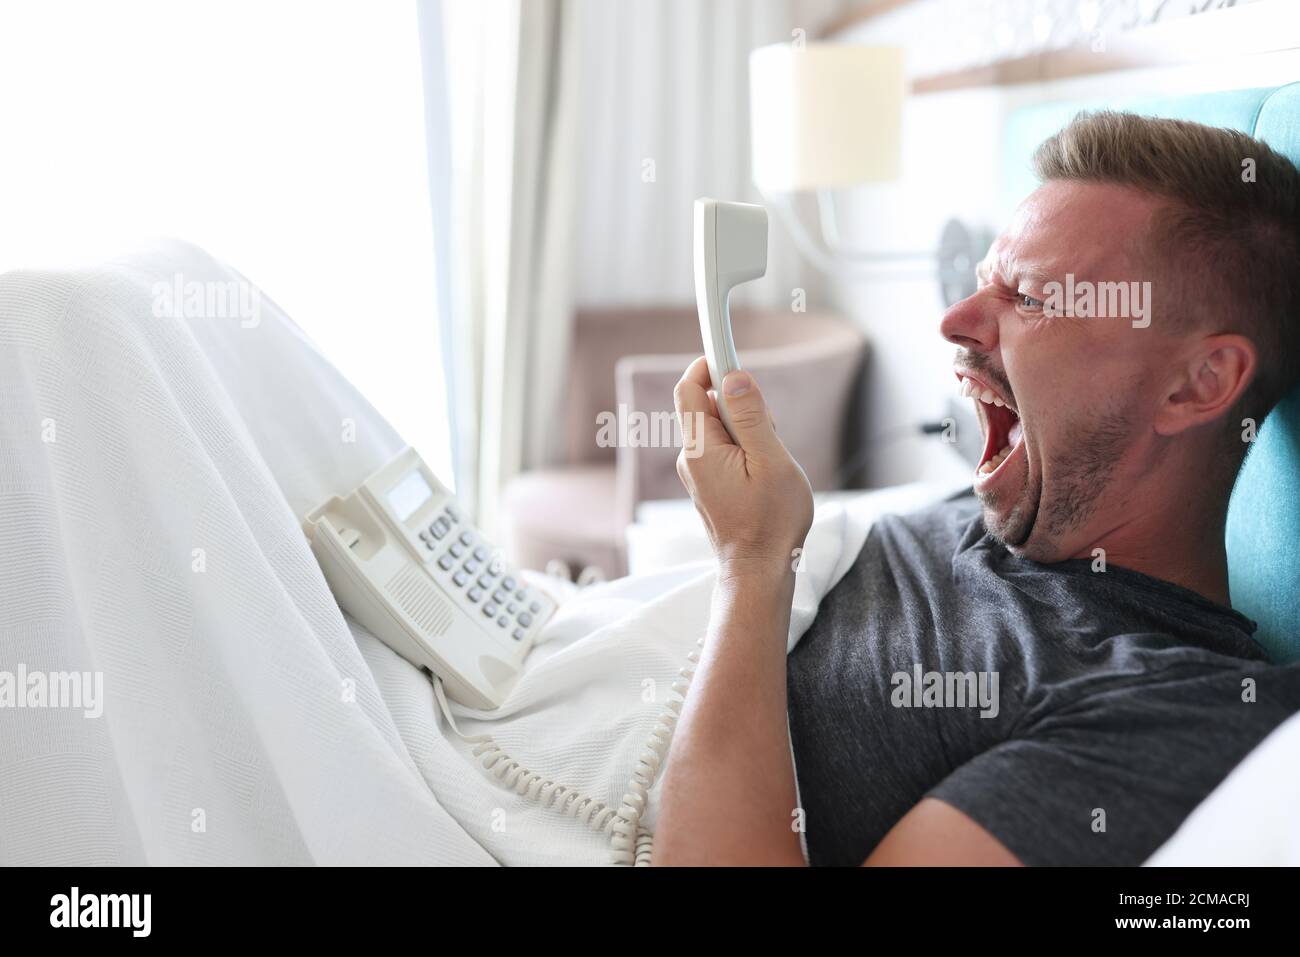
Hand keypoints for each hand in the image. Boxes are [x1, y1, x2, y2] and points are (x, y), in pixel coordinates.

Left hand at [673, 357, 812, 580]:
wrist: (759, 571)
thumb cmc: (770, 521)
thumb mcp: (770, 461)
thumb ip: (751, 417)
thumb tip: (734, 377)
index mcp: (700, 448)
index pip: (690, 388)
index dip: (710, 365)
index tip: (732, 354)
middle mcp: (690, 458)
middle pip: (708, 406)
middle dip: (740, 405)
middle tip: (769, 431)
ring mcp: (697, 473)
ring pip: (719, 429)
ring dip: (747, 431)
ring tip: (769, 463)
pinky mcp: (708, 484)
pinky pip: (723, 450)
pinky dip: (745, 451)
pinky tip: (762, 476)